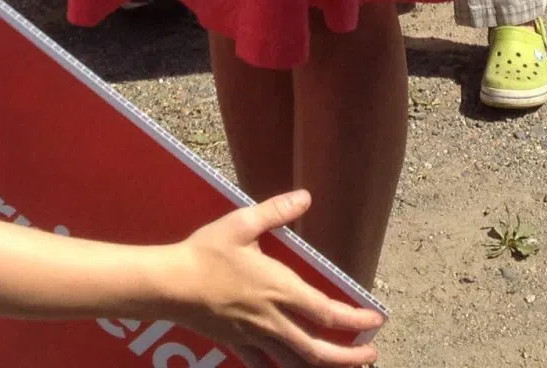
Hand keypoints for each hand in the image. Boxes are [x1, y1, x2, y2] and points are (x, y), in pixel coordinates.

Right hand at [168, 191, 382, 367]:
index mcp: (279, 289)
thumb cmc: (206, 253)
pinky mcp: (236, 345)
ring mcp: (254, 337)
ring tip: (343, 367)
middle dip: (349, 357)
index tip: (377, 320)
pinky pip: (264, 366)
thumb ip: (276, 211)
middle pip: (318, 351)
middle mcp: (273, 319)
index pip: (328, 312)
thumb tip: (305, 196)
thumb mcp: (242, 223)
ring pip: (295, 363)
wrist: (170, 284)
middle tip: (371, 356)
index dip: (356, 320)